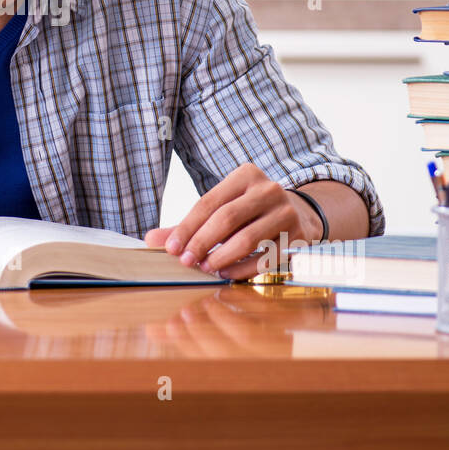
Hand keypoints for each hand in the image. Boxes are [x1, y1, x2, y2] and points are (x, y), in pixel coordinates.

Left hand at [144, 163, 322, 280]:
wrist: (299, 212)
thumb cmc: (249, 212)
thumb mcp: (221, 208)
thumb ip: (188, 224)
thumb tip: (150, 240)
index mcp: (245, 175)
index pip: (208, 202)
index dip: (187, 227)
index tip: (171, 249)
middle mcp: (268, 189)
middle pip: (227, 218)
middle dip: (202, 242)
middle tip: (186, 261)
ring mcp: (286, 211)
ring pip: (247, 239)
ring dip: (221, 257)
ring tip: (205, 268)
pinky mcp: (298, 235)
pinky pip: (266, 257)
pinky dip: (243, 269)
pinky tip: (227, 274)